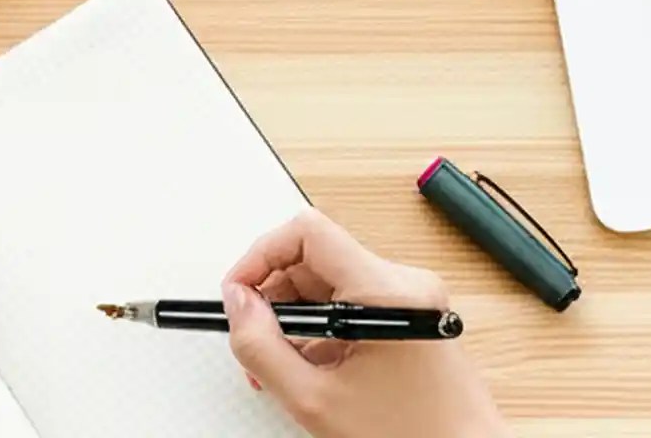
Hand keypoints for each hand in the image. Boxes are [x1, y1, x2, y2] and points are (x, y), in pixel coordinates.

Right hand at [222, 210, 510, 437]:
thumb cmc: (412, 437)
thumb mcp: (316, 400)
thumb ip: (262, 347)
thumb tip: (238, 304)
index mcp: (386, 291)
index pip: (308, 232)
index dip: (261, 255)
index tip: (238, 291)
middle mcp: (404, 282)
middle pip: (315, 258)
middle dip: (274, 298)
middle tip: (252, 341)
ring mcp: (412, 297)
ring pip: (330, 283)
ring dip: (295, 319)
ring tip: (280, 367)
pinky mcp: (411, 314)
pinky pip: (351, 302)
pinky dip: (322, 330)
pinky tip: (313, 369)